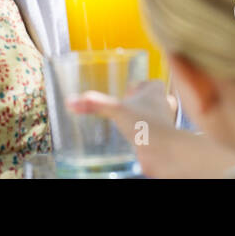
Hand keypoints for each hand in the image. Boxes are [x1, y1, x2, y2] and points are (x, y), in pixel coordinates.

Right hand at [67, 82, 234, 178]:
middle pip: (154, 99)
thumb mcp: (116, 109)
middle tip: (126, 107)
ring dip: (142, 120)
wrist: (163, 152)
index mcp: (155, 91)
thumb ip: (94, 104)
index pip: (151, 83)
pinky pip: (152, 135)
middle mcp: (162, 106)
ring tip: (127, 123)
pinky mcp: (161, 140)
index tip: (127, 91)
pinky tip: (131, 139)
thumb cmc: (146, 125)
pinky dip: (142, 136)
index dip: (140, 86)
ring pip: (154, 117)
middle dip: (141, 103)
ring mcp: (163, 124)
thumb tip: (71, 102)